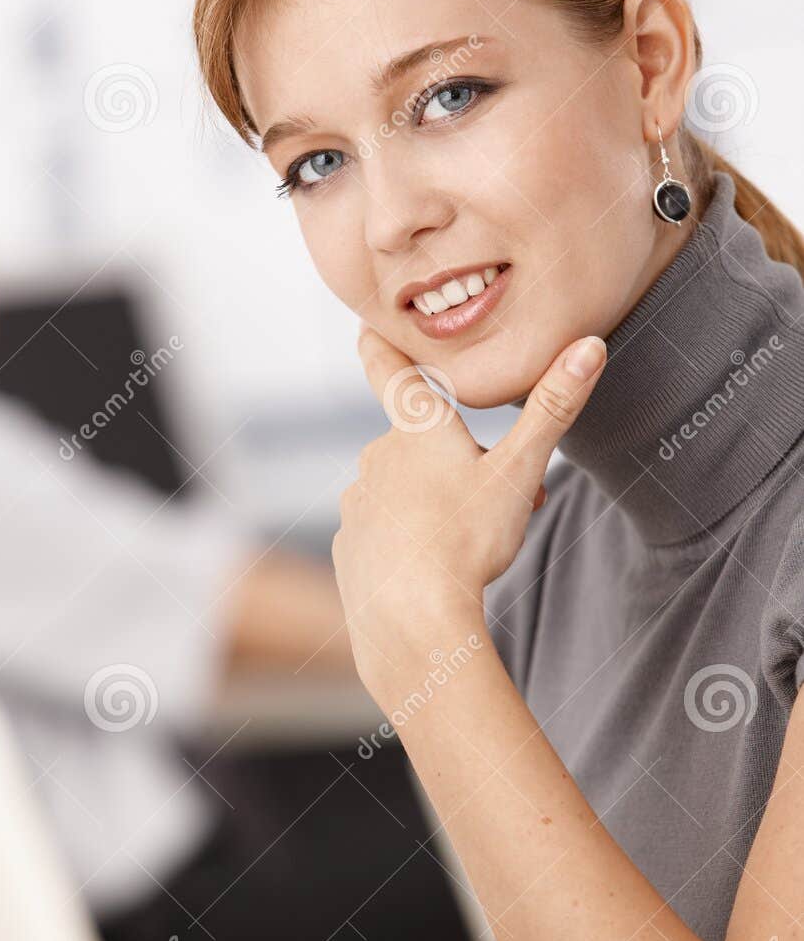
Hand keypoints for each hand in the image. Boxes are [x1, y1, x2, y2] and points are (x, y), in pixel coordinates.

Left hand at [331, 328, 605, 691]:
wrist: (413, 620)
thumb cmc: (467, 541)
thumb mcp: (520, 471)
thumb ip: (553, 408)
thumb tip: (590, 345)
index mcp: (417, 429)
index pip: (389, 368)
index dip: (379, 342)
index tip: (366, 321)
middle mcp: (377, 456)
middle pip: (422, 447)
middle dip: (463, 464)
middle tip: (509, 500)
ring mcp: (358, 502)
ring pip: (406, 491)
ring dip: (440, 504)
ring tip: (475, 542)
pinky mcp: (349, 546)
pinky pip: (385, 532)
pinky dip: (409, 542)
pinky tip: (431, 569)